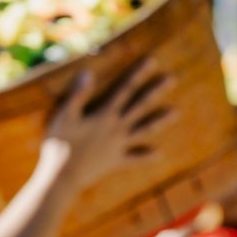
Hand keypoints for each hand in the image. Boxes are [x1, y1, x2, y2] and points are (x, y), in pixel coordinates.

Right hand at [39, 59, 171, 190]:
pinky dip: (147, 157)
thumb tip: (88, 72)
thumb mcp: (65, 115)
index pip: (125, 89)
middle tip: (173, 79)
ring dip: (161, 121)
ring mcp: (119, 145)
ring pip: (144, 130)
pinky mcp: (116, 161)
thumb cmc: (60, 143)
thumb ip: (78, 94)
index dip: (139, 74)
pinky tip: (160, 154)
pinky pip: (135, 159)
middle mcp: (117, 128)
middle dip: (156, 91)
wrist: (62, 175)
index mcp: (105, 114)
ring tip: (176, 112)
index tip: (153, 61)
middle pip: (141, 106)